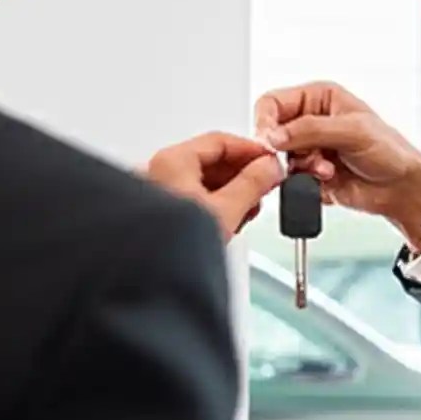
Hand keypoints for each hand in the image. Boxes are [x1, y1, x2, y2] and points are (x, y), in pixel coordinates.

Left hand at [144, 131, 283, 240]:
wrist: (149, 278)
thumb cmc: (172, 244)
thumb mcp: (227, 209)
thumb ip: (253, 183)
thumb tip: (269, 167)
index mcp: (171, 161)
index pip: (219, 141)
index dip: (251, 149)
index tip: (271, 159)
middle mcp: (158, 171)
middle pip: (209, 160)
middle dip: (242, 173)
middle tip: (265, 182)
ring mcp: (155, 193)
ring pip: (201, 181)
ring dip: (231, 191)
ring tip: (251, 205)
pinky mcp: (158, 215)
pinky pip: (192, 199)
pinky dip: (215, 205)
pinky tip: (231, 219)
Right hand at [254, 81, 420, 251]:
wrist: (401, 188)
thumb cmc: (390, 150)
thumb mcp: (352, 131)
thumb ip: (310, 130)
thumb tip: (274, 135)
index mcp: (319, 97)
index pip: (273, 102)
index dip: (266, 121)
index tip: (270, 140)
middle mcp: (310, 121)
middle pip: (271, 132)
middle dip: (285, 149)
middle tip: (304, 156)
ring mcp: (309, 148)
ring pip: (278, 159)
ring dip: (300, 167)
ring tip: (326, 168)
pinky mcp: (309, 174)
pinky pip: (290, 180)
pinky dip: (304, 182)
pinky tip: (327, 178)